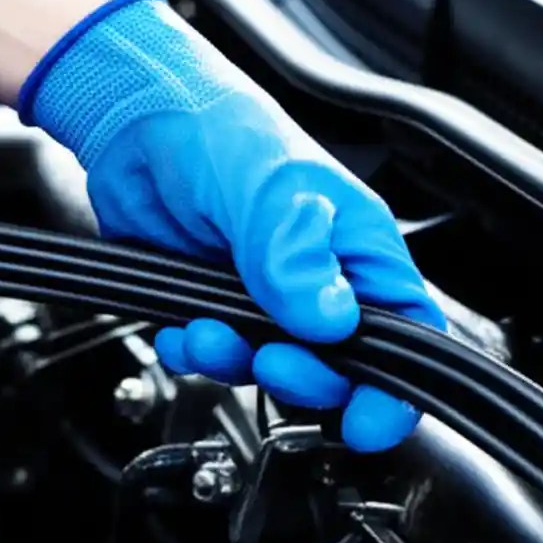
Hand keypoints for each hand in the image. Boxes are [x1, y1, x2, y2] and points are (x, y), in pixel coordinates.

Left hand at [22, 0, 443, 450]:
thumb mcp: (268, 189)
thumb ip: (296, 257)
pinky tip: (178, 329)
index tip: (364, 421)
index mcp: (357, 246)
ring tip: (204, 332)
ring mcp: (264, 292)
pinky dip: (193, 352)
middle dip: (301, 376)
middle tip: (267, 358)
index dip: (393, 387)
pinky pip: (213, 352)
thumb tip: (329, 321)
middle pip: (337, 366)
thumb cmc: (219, 127)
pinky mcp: (212, 300)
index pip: (406, 333)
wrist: (137, 120)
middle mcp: (318, 276)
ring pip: (268, 365)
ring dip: (233, 363)